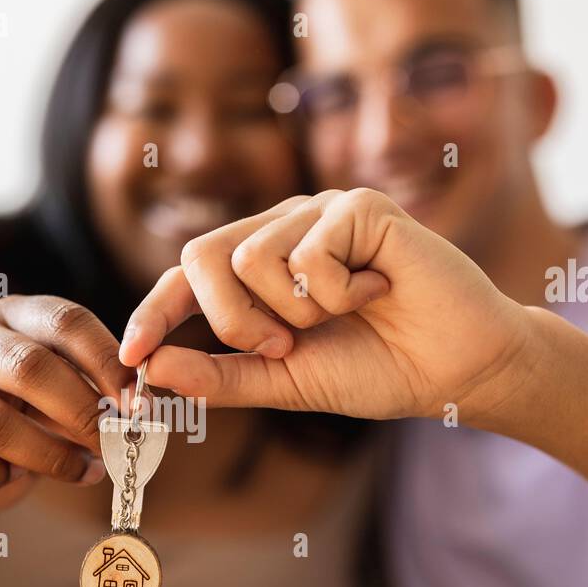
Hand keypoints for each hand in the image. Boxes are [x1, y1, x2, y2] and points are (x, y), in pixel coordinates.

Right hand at [0, 295, 132, 523]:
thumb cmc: (28, 404)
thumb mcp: (61, 377)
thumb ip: (97, 384)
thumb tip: (144, 411)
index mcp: (15, 315)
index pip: (65, 321)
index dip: (108, 362)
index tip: (140, 405)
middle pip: (28, 367)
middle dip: (82, 410)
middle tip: (119, 443)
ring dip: (48, 455)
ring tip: (86, 472)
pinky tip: (13, 480)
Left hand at [119, 189, 534, 421]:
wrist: (456, 369)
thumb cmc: (376, 368)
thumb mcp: (284, 381)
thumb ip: (220, 376)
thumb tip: (152, 370)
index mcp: (256, 269)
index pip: (184, 278)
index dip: (153, 314)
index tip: (131, 360)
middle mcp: (281, 229)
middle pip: (201, 255)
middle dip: (228, 318)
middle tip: (279, 346)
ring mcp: (318, 211)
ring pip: (250, 257)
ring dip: (292, 311)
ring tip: (343, 315)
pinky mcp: (359, 205)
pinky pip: (307, 254)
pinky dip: (338, 293)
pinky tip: (378, 290)